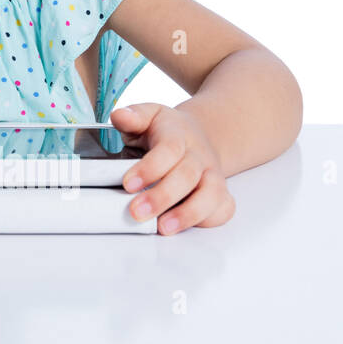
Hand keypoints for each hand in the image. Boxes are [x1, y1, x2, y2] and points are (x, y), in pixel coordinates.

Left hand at [110, 103, 235, 235]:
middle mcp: (199, 155)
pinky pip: (223, 208)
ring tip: (163, 228)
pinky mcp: (220, 192)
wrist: (197, 135)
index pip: (169, 150)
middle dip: (161, 197)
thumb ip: (133, 116)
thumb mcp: (148, 115)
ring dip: (187, 214)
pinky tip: (184, 226)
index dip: (150, 168)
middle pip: (187, 176)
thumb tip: (119, 116)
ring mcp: (212, 175)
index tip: (128, 184)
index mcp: (179, 134)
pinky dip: (209, 219)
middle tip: (136, 212)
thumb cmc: (166, 129)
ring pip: (210, 195)